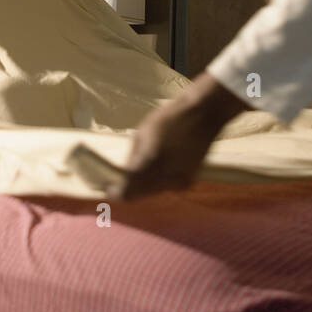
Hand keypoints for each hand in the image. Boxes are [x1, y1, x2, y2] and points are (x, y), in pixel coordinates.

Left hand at [121, 72, 248, 199]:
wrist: (203, 116)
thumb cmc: (169, 119)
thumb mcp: (142, 133)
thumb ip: (132, 157)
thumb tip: (123, 174)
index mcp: (148, 165)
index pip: (126, 192)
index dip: (115, 191)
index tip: (108, 185)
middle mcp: (163, 179)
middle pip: (138, 195)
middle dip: (129, 188)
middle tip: (120, 177)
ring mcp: (177, 182)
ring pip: (152, 192)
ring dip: (144, 185)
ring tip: (141, 167)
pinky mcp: (188, 181)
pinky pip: (166, 187)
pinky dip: (160, 181)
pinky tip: (160, 166)